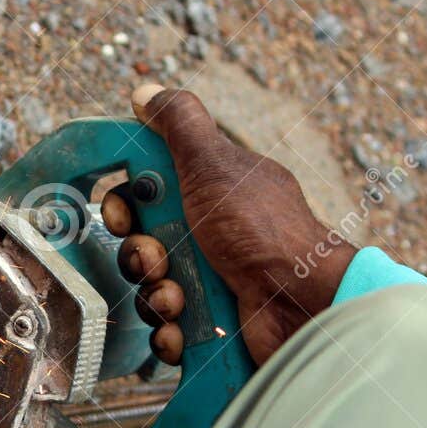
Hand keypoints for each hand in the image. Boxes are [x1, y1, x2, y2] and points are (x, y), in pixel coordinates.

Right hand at [104, 84, 355, 365]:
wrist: (300, 305)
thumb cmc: (261, 230)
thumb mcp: (215, 163)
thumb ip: (180, 124)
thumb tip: (146, 94)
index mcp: (210, 193)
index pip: (148, 195)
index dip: (126, 206)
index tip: (126, 216)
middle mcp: (211, 237)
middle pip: (143, 244)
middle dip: (141, 257)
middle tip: (158, 261)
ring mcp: (212, 284)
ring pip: (152, 290)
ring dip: (156, 297)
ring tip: (179, 300)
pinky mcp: (212, 329)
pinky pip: (168, 332)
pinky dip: (170, 333)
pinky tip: (183, 329)